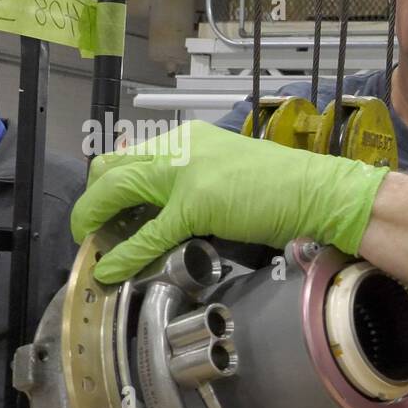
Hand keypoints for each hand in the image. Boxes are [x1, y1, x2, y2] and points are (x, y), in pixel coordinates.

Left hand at [70, 121, 389, 282]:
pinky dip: (123, 253)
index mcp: (189, 138)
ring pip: (118, 190)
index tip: (107, 206)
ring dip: (94, 218)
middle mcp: (181, 147)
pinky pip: (147, 233)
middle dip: (92, 198)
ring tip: (90, 243)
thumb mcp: (230, 171)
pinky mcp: (196, 205)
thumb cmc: (286, 186)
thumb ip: (198, 179)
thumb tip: (170, 204)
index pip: (132, 153)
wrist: (318, 190)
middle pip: (112, 166)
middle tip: (90, 226)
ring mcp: (186, 174)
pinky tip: (110, 269)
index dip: (111, 182)